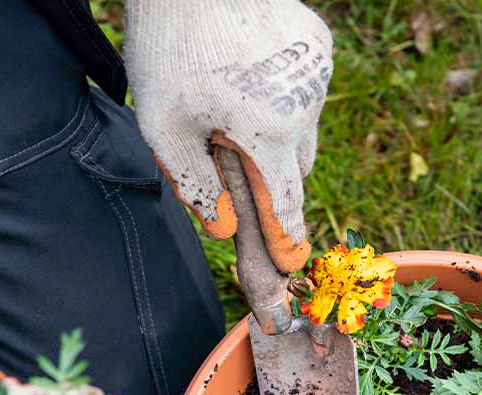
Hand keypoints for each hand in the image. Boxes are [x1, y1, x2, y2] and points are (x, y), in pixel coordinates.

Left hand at [124, 0, 332, 273]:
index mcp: (270, 132)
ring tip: (231, 104)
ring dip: (277, 132)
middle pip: (298, 167)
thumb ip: (194, 183)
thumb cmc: (171, 44)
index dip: (285, 238)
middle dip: (272, 175)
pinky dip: (284, 93)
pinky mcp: (319, 42)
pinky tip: (247, 70)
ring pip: (304, 126)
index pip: (285, 203)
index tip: (292, 265)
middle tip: (232, 159)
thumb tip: (223, 227)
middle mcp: (306, 105)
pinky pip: (307, 87)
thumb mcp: (163, 125)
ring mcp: (317, 71)